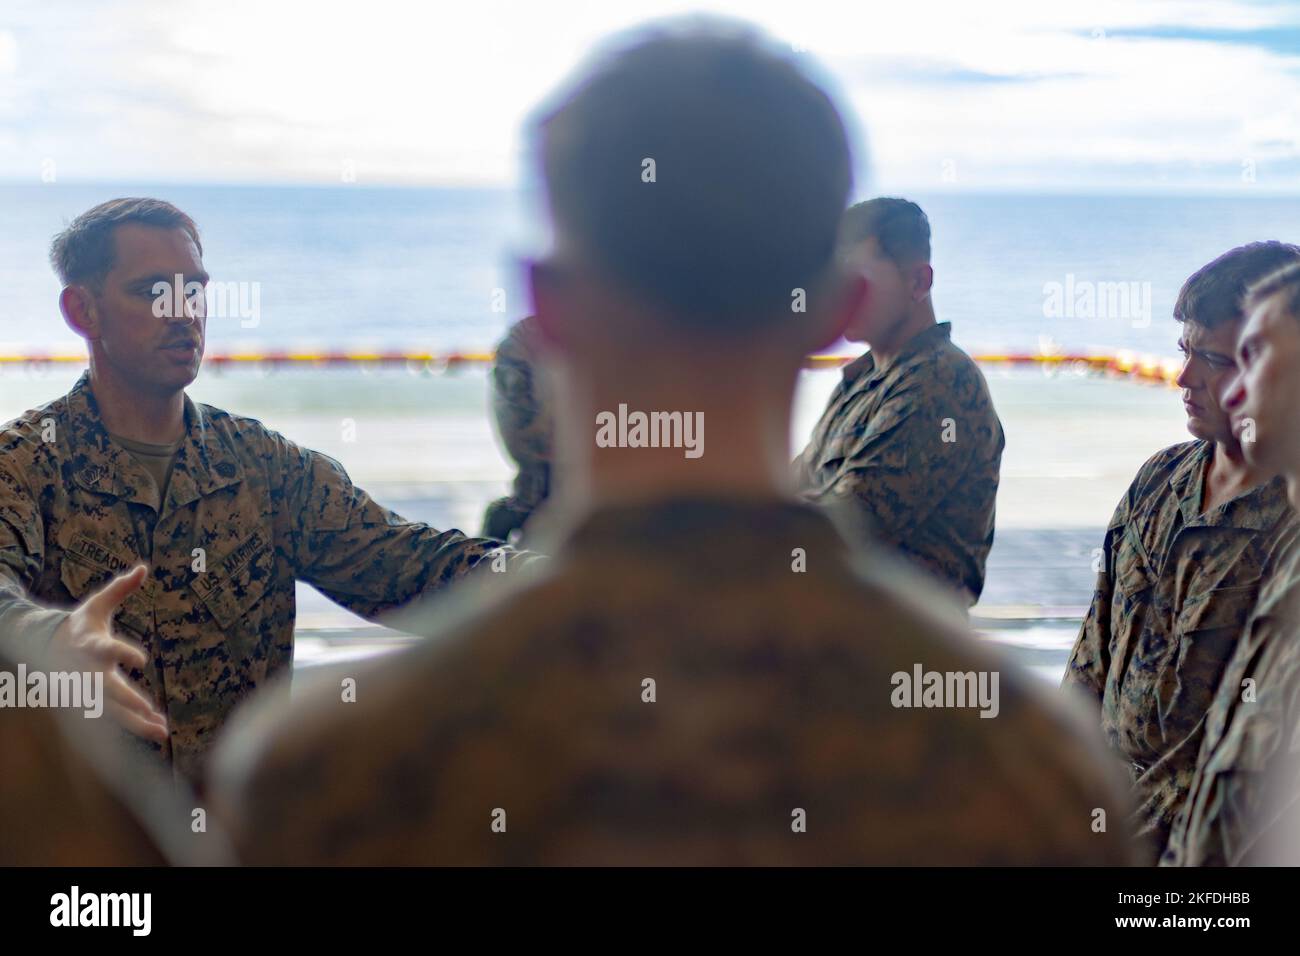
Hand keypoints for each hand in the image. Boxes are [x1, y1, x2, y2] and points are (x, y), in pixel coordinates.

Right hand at [49, 564, 168, 743]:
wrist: (47, 649)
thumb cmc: (81, 626)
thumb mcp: (98, 606)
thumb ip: (120, 589)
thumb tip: (143, 568)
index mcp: (90, 646)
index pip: (106, 650)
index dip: (122, 654)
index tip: (141, 660)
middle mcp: (88, 672)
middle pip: (106, 690)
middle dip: (126, 701)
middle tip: (148, 709)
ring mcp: (87, 691)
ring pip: (111, 711)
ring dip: (136, 723)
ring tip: (162, 731)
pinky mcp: (90, 703)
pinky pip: (113, 718)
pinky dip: (133, 726)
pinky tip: (156, 731)